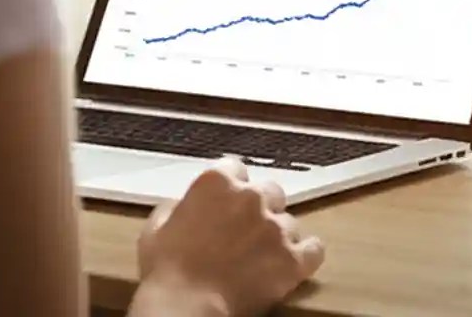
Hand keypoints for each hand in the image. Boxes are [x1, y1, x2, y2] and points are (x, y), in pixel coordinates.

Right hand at [132, 157, 325, 316]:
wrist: (187, 307)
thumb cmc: (166, 271)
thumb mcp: (156, 227)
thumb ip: (178, 206)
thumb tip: (187, 205)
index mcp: (217, 182)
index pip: (235, 168)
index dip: (231, 186)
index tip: (227, 200)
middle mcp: (251, 197)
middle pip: (269, 191)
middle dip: (260, 207)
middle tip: (246, 231)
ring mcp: (276, 227)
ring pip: (289, 222)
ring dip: (278, 235)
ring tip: (262, 257)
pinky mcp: (294, 258)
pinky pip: (314, 248)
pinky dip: (305, 255)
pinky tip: (293, 263)